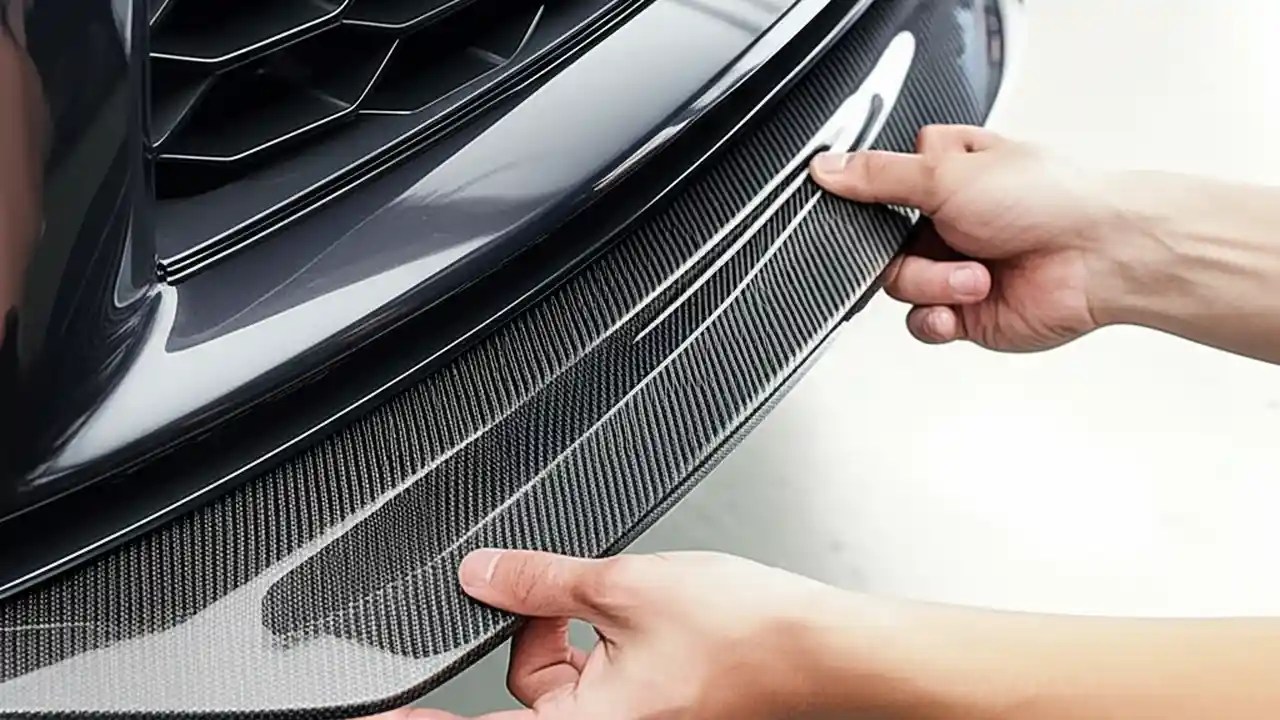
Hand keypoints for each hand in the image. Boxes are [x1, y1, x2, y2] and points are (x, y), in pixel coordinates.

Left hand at [364, 550, 906, 719]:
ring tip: (629, 598)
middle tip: (568, 590)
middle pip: (525, 687)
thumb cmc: (752, 639)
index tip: (376, 709)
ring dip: (574, 632)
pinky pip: (597, 681)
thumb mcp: (627, 588)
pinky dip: (602, 642)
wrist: (828, 655)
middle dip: (536, 631)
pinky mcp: (653, 715)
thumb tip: (482, 574)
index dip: (412, 719)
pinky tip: (638, 612)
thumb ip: (539, 584)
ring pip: (560, 680)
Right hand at [810, 125, 1128, 351]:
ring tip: (975, 276)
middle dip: (903, 251)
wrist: (1101, 256)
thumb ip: (878, 175)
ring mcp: (953, 267)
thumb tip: (826, 168)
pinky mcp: (965, 312)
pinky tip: (957, 308)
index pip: (877, 185)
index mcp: (943, 174)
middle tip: (932, 241)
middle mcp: (946, 220)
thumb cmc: (1050, 199)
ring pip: (897, 284)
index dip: (867, 200)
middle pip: (879, 244)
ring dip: (931, 284)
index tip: (863, 206)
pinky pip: (919, 322)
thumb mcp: (946, 171)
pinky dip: (933, 318)